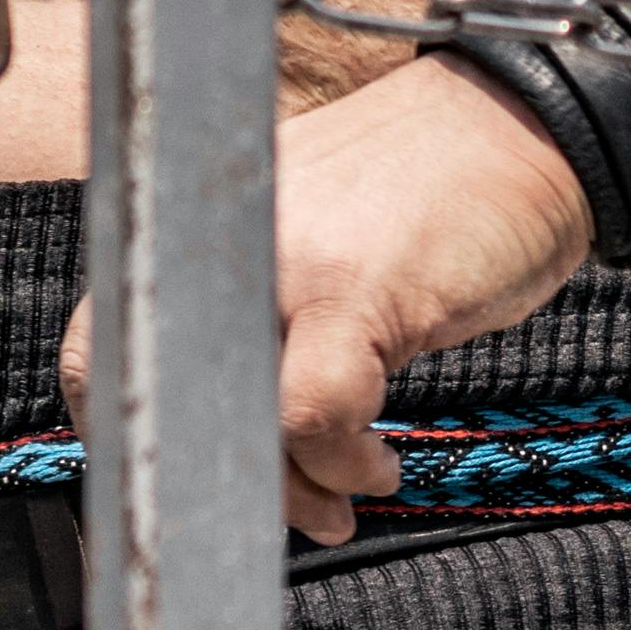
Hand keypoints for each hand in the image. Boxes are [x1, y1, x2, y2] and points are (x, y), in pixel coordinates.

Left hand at [59, 64, 591, 541]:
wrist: (525, 125)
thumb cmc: (426, 188)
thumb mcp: (306, 226)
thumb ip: (250, 295)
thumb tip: (217, 415)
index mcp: (199, 212)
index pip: (105, 340)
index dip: (129, 426)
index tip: (177, 474)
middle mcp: (223, 227)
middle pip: (150, 386)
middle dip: (201, 473)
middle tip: (260, 503)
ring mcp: (285, 257)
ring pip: (242, 416)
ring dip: (292, 487)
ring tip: (338, 494)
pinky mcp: (353, 287)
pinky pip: (316, 412)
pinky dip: (346, 461)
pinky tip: (375, 462)